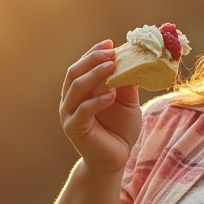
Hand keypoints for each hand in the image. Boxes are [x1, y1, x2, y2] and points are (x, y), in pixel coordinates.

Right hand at [60, 40, 140, 173]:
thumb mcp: (127, 103)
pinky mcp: (74, 128)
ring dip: (94, 74)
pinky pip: (83, 110)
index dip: (93, 52)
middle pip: (75, 72)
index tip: (110, 42)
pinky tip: (111, 95)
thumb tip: (134, 62)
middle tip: (111, 51)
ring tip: (112, 66)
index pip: (82, 65)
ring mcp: (70, 114)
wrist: (114, 161)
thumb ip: (127, 85)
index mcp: (81, 91)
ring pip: (76, 88)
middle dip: (92, 59)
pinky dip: (97, 101)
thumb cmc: (119, 131)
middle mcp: (71, 100)